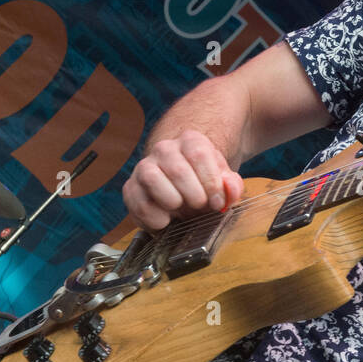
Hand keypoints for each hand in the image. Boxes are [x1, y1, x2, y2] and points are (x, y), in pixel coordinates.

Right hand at [121, 129, 244, 229]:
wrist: (182, 185)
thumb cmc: (204, 182)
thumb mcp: (223, 181)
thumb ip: (231, 185)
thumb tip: (230, 190)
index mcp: (191, 141)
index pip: (199, 155)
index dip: (211, 183)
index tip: (217, 202)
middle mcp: (165, 149)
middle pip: (178, 170)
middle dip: (194, 196)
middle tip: (200, 206)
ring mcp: (145, 166)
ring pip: (152, 179)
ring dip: (171, 201)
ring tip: (181, 209)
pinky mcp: (131, 187)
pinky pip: (137, 202)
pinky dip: (153, 217)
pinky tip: (166, 220)